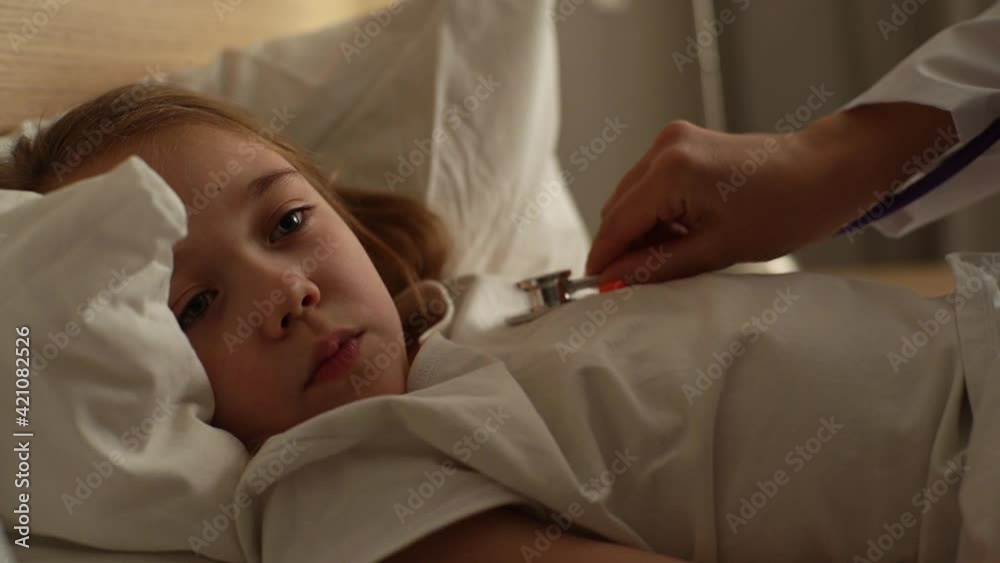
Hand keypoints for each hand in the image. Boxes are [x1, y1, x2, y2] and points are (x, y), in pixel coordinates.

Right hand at [584, 104, 955, 284]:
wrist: (822, 174)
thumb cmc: (783, 211)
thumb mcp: (716, 249)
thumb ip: (657, 265)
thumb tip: (613, 279)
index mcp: (672, 170)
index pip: (617, 222)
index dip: (603, 258)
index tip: (594, 289)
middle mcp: (664, 147)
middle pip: (617, 208)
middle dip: (621, 246)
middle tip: (634, 283)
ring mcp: (670, 141)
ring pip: (630, 198)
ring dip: (639, 230)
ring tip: (669, 257)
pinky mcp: (679, 143)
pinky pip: (648, 186)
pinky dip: (654, 214)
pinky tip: (679, 234)